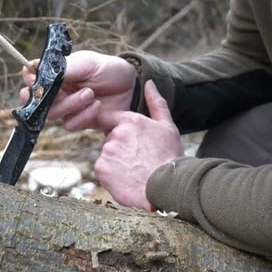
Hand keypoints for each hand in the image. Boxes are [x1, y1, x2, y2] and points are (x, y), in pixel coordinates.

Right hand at [21, 50, 137, 132]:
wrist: (132, 87)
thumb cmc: (109, 70)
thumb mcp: (86, 63)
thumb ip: (62, 68)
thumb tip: (34, 65)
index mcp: (55, 74)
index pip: (30, 79)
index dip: (30, 81)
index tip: (35, 79)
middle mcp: (56, 92)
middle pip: (34, 101)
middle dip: (46, 98)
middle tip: (60, 91)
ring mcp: (66, 108)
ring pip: (53, 114)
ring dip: (71, 105)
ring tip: (90, 94)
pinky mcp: (79, 121)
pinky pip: (70, 124)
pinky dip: (83, 116)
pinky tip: (98, 106)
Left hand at [94, 81, 182, 209]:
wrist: (167, 188)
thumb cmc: (170, 157)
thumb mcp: (168, 127)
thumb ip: (156, 102)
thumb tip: (149, 82)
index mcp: (130, 121)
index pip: (111, 118)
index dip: (121, 130)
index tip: (132, 142)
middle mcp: (115, 134)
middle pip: (110, 138)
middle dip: (121, 147)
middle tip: (140, 159)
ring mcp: (107, 152)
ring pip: (107, 155)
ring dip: (117, 162)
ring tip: (136, 170)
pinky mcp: (101, 169)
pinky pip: (103, 170)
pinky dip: (112, 176)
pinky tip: (128, 179)